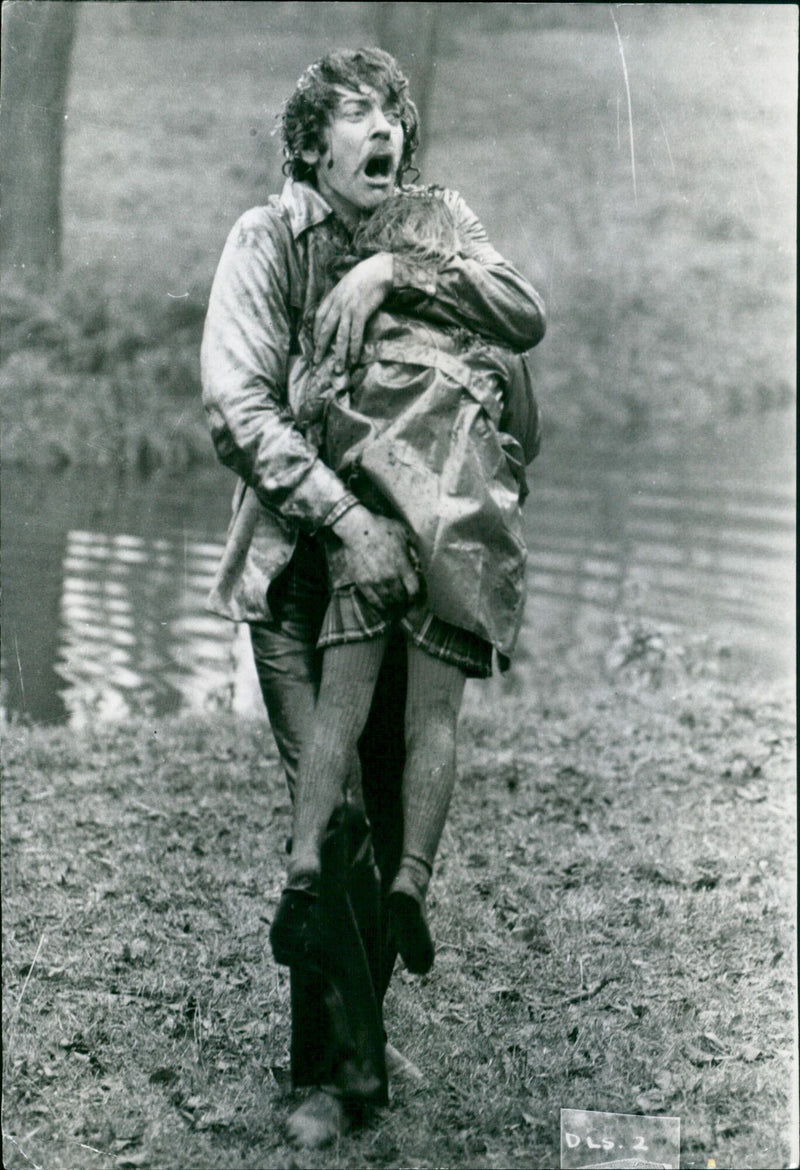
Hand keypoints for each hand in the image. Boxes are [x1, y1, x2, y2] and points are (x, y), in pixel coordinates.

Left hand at [313, 253, 392, 368]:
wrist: (380, 269)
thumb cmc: (366, 275)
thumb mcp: (346, 283)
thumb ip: (339, 296)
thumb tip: (338, 310)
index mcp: (332, 296)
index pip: (318, 317)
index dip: (315, 332)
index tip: (315, 344)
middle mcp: (338, 303)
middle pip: (325, 329)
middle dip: (321, 347)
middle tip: (317, 362)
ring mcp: (349, 308)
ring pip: (340, 336)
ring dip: (339, 354)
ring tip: (338, 368)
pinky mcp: (361, 312)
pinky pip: (355, 334)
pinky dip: (354, 348)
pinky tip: (354, 359)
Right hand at [329, 504, 418, 610]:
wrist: (357, 528)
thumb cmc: (382, 528)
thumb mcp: (404, 535)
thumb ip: (413, 552)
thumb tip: (418, 567)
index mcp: (402, 566)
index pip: (414, 590)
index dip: (416, 597)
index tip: (415, 598)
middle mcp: (390, 577)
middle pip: (401, 599)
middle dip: (405, 604)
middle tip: (406, 605)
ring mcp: (375, 582)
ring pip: (388, 603)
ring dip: (393, 608)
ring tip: (396, 610)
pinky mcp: (362, 583)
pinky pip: (373, 601)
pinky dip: (379, 607)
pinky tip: (383, 609)